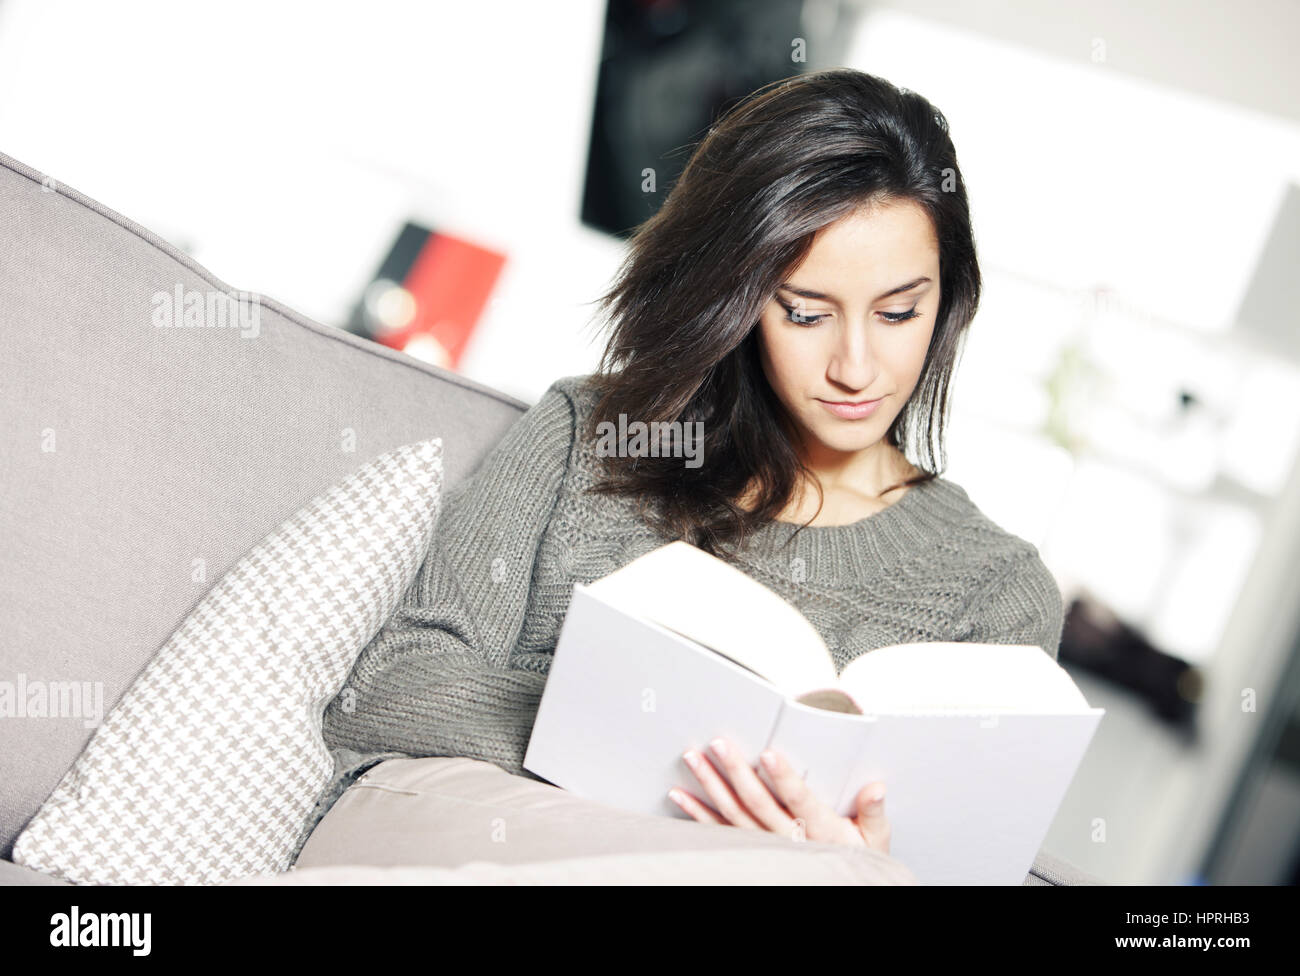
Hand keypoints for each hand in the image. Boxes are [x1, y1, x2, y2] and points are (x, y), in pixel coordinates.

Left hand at [669, 736, 889, 852]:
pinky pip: (717, 831)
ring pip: (732, 814)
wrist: (838, 885)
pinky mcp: (746, 850)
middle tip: (719, 743)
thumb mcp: (874, 841)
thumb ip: (874, 812)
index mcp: (820, 831)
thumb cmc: (855, 859)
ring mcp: (763, 846)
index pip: (799, 801)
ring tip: (692, 758)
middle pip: (757, 803)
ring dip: (710, 785)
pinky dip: (696, 813)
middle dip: (736, 771)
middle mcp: (788, 840)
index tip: (768, 754)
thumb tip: (877, 788)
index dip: (783, 778)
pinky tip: (679, 795)